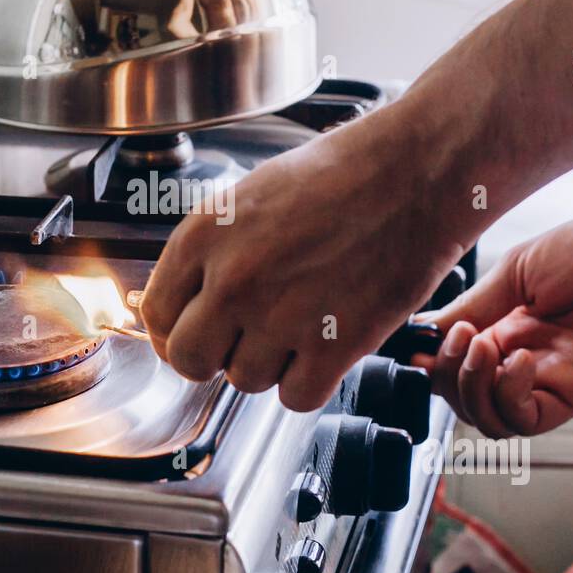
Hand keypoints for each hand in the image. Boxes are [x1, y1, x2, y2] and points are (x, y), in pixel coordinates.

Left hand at [140, 124, 467, 412]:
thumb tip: (189, 300)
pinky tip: (323, 348)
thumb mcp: (252, 195)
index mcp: (206, 235)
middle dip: (214, 355)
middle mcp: (234, 279)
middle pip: (190, 360)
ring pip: (245, 381)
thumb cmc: (344, 174)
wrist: (416, 174)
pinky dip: (309, 382)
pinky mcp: (334, 346)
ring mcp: (282, 316)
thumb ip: (212, 251)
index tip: (192, 333)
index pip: (156, 315)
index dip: (174, 331)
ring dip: (269, 364)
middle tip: (242, 339)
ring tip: (300, 325)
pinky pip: (295, 398)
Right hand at [411, 202, 572, 436]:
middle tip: (460, 337)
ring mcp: (548, 381)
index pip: (454, 370)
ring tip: (482, 345)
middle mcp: (521, 363)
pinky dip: (509, 395)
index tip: (415, 351)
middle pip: (464, 400)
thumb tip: (424, 333)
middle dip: (448, 374)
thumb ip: (470, 308)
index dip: (431, 367)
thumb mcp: (511, 275)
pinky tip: (518, 358)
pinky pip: (526, 420)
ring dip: (472, 387)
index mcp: (504, 333)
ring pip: (489, 421)